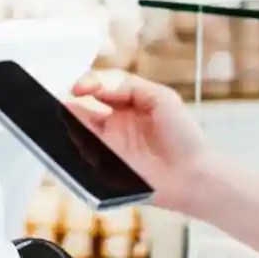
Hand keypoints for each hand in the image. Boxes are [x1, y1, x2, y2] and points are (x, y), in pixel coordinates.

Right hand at [67, 71, 218, 214]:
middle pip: (83, 108)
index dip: (89, 83)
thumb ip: (129, 86)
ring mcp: (110, 145)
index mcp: (129, 104)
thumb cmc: (184, 135)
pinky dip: (76, 141)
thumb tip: (99, 90)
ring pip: (79, 129)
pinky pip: (84, 151)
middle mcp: (116, 123)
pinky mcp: (107, 166)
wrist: (193, 175)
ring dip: (70, 120)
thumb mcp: (162, 97)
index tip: (83, 87)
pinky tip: (73, 132)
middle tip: (67, 97)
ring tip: (65, 112)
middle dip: (71, 101)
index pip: (100, 87)